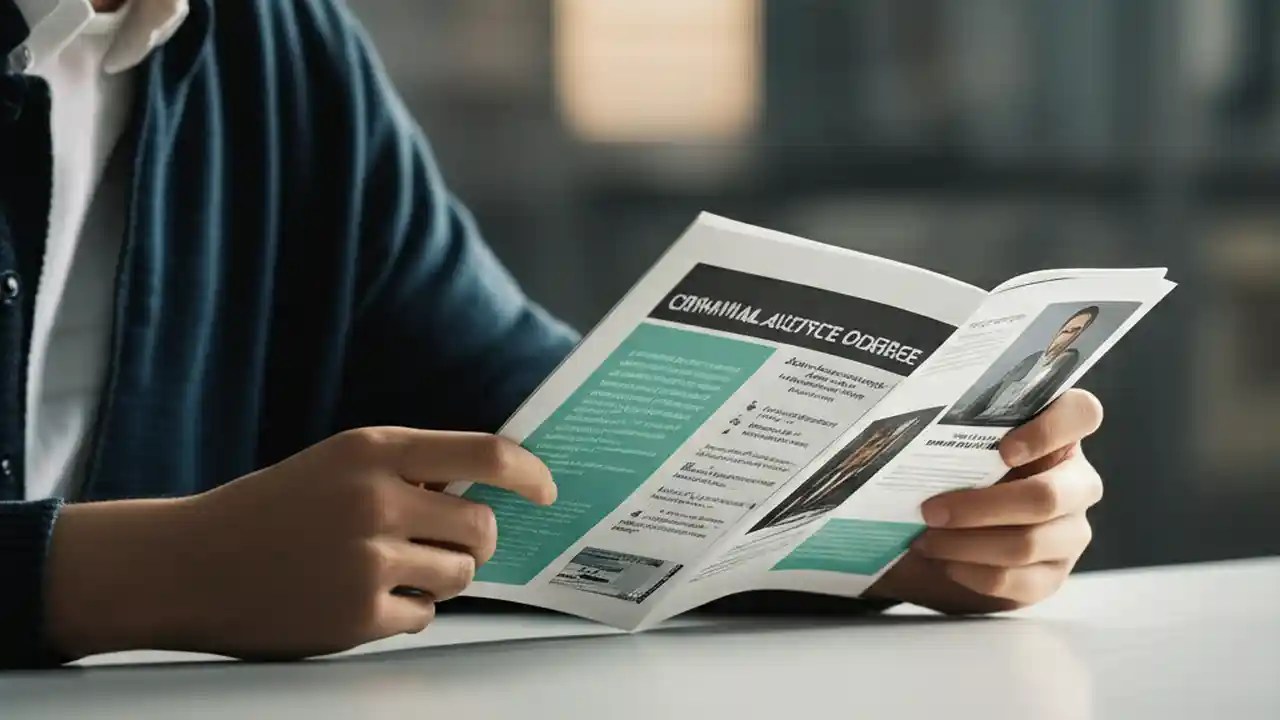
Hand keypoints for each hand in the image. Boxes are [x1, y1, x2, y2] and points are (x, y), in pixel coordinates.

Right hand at [46, 428, 554, 659]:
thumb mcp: (339, 464)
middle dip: (475, 541)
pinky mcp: (358, 616)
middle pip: (483, 527)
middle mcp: (376, 499)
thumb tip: (490, 489)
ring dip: (440, 577)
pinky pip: (425, 617)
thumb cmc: (271, 510)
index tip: (547, 489)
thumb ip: (410, 469)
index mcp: (373, 449)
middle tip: (447, 544)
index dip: (529, 473)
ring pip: (461, 575)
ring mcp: (368, 560)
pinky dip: (405, 612)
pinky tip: (359, 598)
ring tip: (390, 570)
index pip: (484, 454)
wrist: (189, 563)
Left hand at [866, 390, 1104, 613]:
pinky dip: (971, 572)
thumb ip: (956, 434)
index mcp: (1057, 436)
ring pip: (1028, 544)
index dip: (1050, 430)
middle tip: (929, 510)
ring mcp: (1070, 532)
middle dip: (979, 507)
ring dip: (966, 544)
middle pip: (1046, 496)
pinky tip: (944, 562)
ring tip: (924, 540)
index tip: (1004, 450)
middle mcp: (1075, 483)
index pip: (1082, 413)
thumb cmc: (952, 477)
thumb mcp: (955, 449)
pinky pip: (1017, 580)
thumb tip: (910, 429)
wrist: (945, 536)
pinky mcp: (1052, 575)